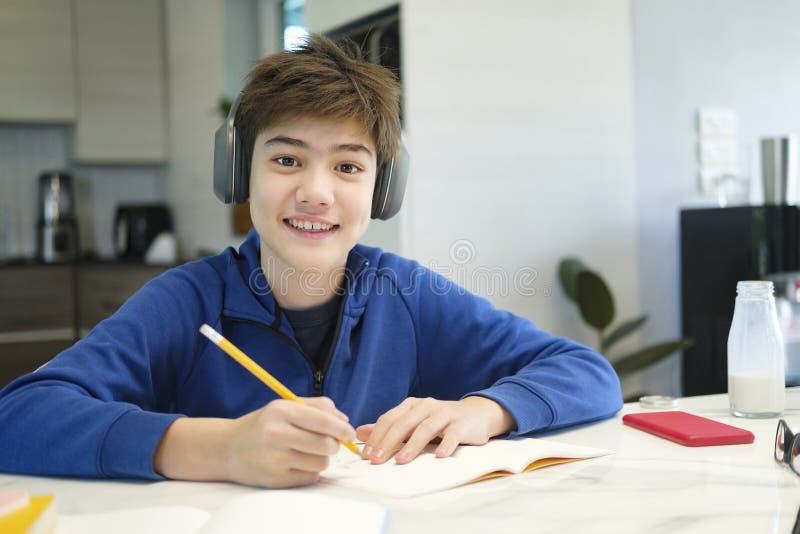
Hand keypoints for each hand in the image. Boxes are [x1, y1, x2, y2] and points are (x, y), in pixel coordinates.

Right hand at [225, 397, 355, 487]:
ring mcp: (274, 459)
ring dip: (322, 458)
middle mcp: (275, 435)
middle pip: (325, 445)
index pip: (322, 421)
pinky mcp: (275, 480)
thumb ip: (318, 407)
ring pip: (321, 462)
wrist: (228, 448)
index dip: (342, 428)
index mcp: (280, 411)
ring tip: (308, 451)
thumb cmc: (264, 424)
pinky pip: (310, 477)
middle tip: (329, 442)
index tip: (349, 433)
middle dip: (334, 444)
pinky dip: (310, 470)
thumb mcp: (286, 406)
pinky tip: (297, 462)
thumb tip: (345, 421)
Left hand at [356, 396, 514, 464]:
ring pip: (425, 428)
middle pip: (404, 423)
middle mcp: (426, 406)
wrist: (476, 414)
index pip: (389, 419)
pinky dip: (446, 444)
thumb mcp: (413, 422)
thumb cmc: (440, 422)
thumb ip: (388, 428)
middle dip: (388, 442)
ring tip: (401, 461)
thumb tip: (359, 433)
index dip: (377, 436)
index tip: (367, 454)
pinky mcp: (462, 423)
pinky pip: (453, 434)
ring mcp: (445, 413)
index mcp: (412, 405)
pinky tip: (439, 456)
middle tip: (377, 459)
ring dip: (412, 445)